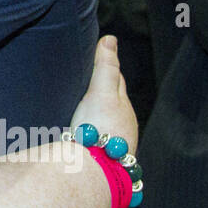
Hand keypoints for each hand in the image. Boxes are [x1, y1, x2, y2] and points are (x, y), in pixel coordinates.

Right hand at [70, 35, 137, 155]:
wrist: (97, 169)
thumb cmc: (100, 127)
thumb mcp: (102, 91)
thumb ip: (105, 67)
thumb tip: (110, 38)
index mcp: (124, 106)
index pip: (117, 80)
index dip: (108, 69)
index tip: (99, 58)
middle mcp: (123, 125)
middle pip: (114, 102)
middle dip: (104, 92)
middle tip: (90, 82)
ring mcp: (114, 143)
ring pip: (107, 122)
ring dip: (98, 115)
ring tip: (86, 109)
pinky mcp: (102, 158)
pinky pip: (98, 138)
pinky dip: (92, 133)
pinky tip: (83, 136)